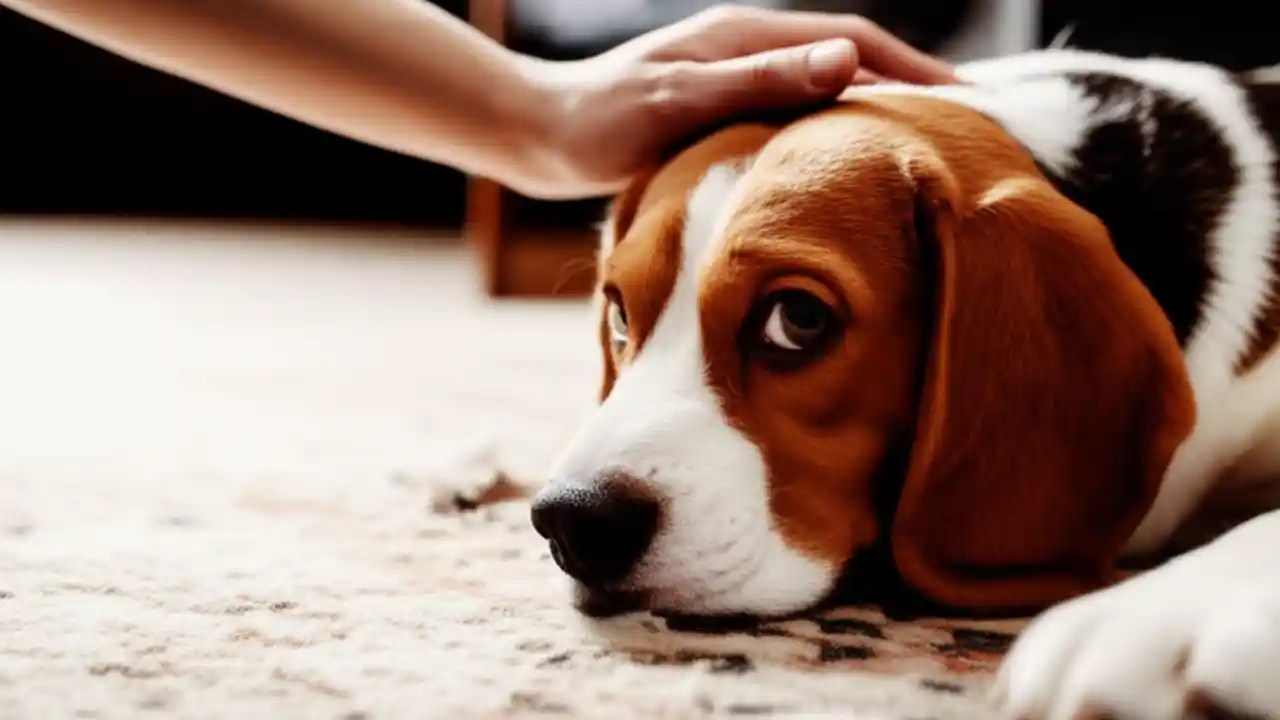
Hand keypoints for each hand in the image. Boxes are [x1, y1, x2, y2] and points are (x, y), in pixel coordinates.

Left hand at [517, 5, 956, 198]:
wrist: (539, 136)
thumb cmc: (600, 120)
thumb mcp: (681, 99)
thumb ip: (761, 80)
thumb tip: (847, 61)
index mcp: (747, 36)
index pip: (852, 41)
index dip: (913, 67)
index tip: (965, 98)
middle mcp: (748, 53)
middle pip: (847, 63)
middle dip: (905, 89)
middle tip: (961, 130)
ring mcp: (735, 82)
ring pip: (822, 94)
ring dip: (870, 116)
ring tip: (919, 153)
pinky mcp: (721, 114)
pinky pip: (794, 121)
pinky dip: (829, 139)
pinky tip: (844, 173)